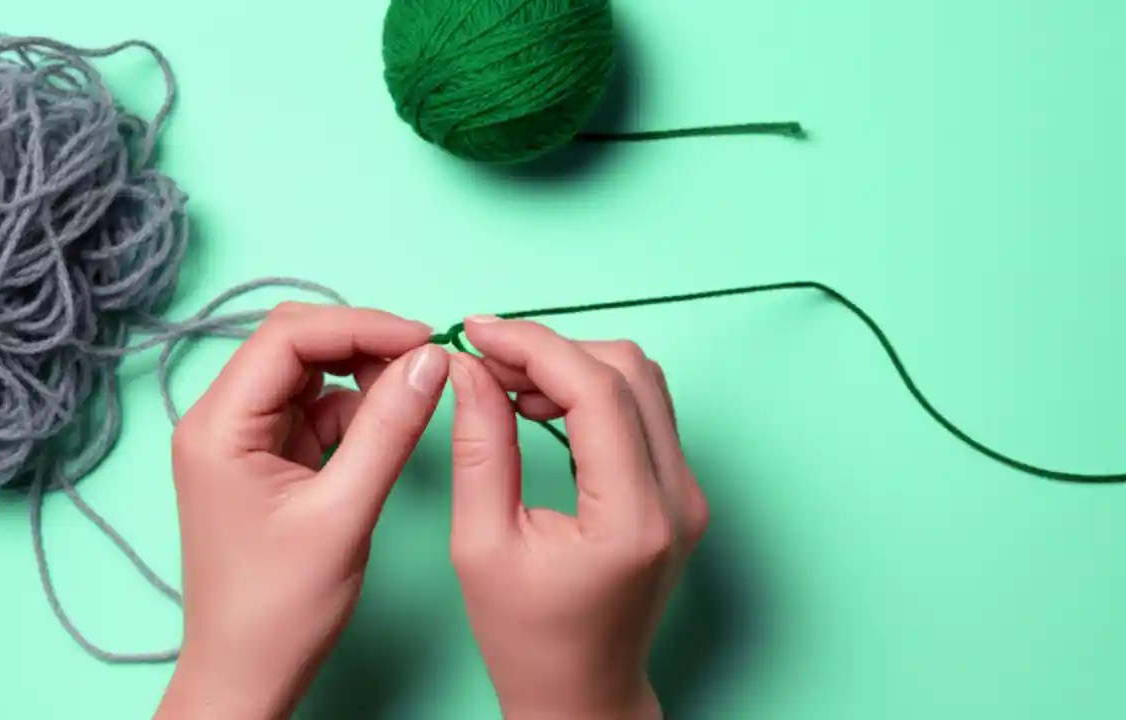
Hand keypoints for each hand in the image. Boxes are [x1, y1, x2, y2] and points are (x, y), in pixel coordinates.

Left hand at [154, 303, 448, 719]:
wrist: (247, 674)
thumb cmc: (281, 607)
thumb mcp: (344, 512)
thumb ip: (389, 430)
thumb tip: (431, 360)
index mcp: (218, 426)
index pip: (288, 337)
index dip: (360, 326)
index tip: (424, 340)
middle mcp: (219, 421)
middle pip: (294, 345)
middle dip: (361, 344)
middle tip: (424, 361)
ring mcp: (240, 440)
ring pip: (307, 375)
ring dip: (361, 376)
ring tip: (411, 396)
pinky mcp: (264, 460)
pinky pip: (312, 411)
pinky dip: (354, 412)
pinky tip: (385, 432)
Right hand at [447, 316, 708, 719]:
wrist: (583, 694)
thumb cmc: (527, 638)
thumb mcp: (481, 544)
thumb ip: (479, 447)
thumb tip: (468, 368)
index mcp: (632, 517)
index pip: (597, 390)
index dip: (534, 344)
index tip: (477, 330)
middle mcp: (676, 497)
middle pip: (629, 371)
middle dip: (553, 349)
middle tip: (488, 361)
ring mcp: (686, 493)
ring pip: (642, 382)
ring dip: (574, 366)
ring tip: (508, 384)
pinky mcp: (678, 492)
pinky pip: (643, 412)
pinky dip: (592, 393)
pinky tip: (541, 405)